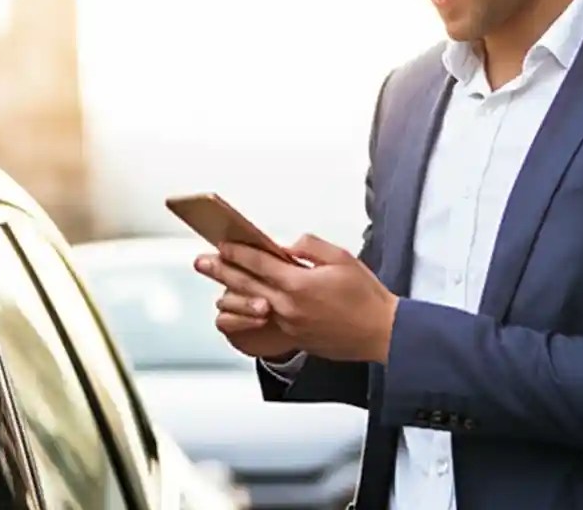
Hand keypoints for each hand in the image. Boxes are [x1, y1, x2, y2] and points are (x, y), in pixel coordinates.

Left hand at [196, 234, 398, 363]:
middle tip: (200, 262)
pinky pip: (265, 322)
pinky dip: (252, 310)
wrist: (381, 334)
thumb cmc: (366, 296)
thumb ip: (309, 247)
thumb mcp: (341, 258)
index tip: (223, 244)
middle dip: (220, 271)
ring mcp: (289, 326)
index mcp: (298, 284)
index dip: (237, 252)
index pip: (258, 263)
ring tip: (218, 284)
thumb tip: (287, 246)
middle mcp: (288, 307)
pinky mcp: (294, 338)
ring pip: (251, 306)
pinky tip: (245, 304)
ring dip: (231, 293)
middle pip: (246, 285)